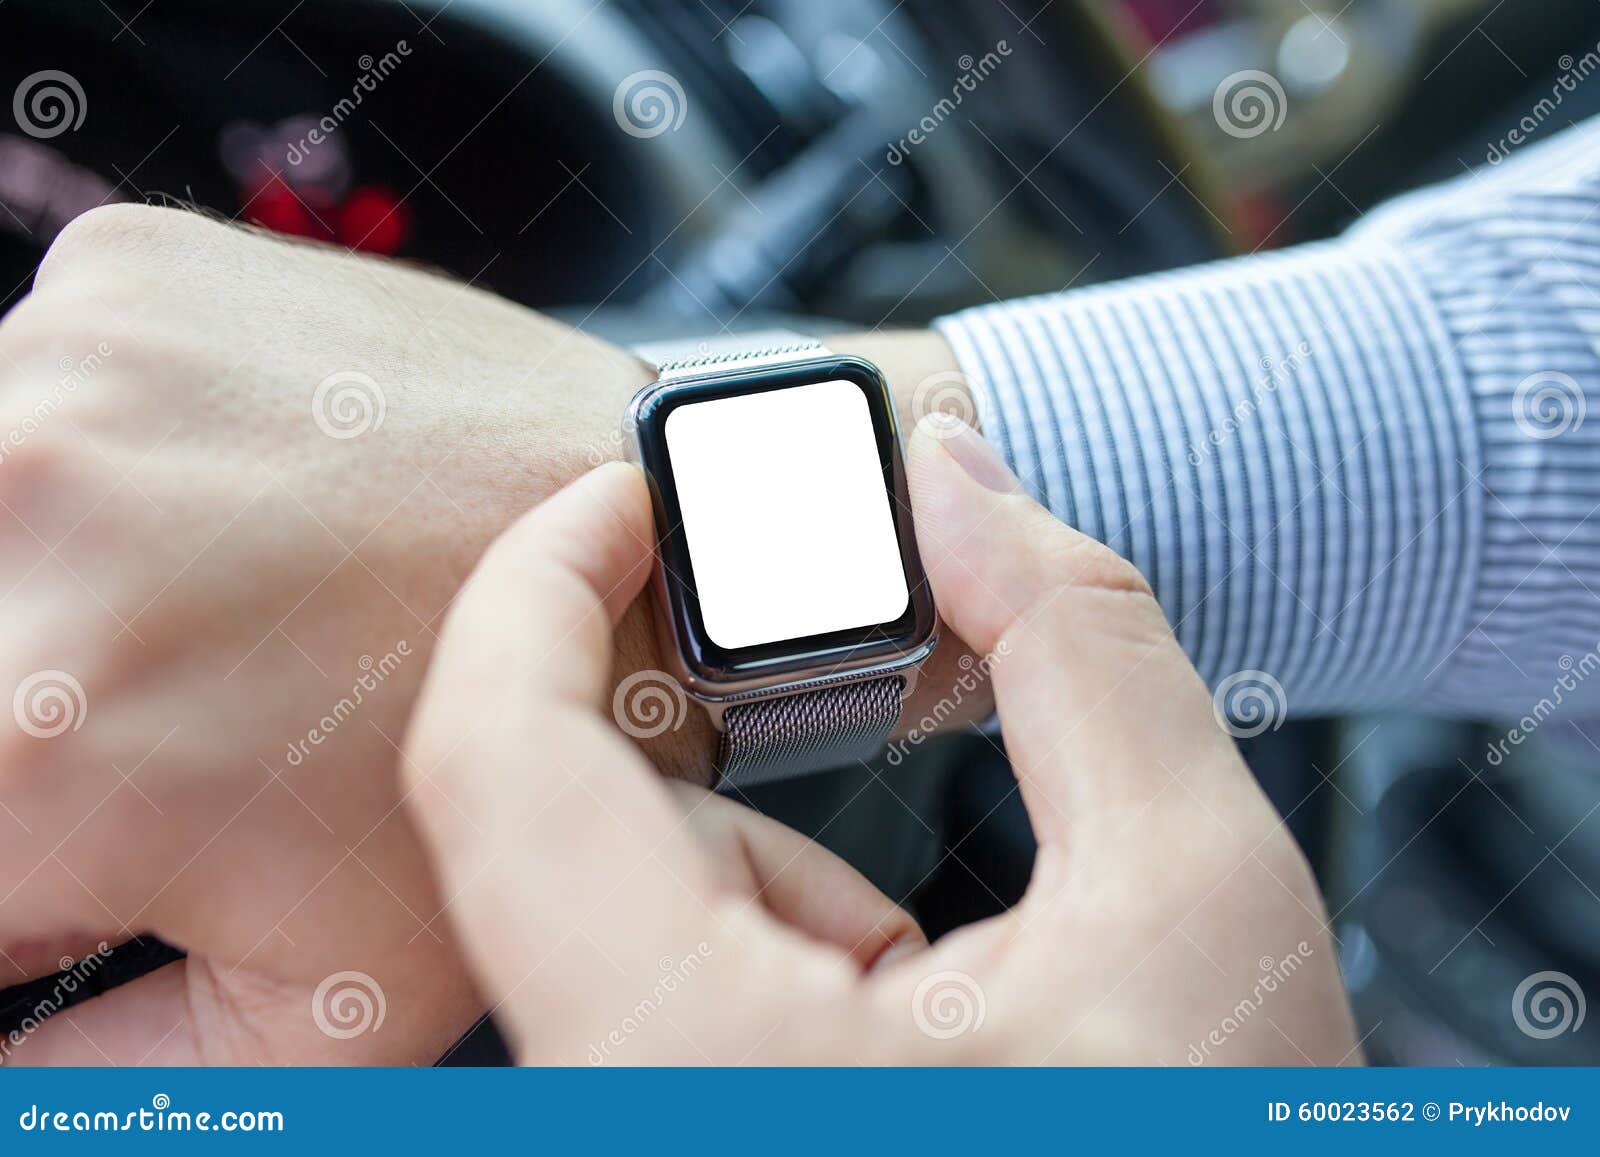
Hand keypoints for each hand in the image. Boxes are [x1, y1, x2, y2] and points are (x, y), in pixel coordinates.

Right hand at [0, 204, 971, 1061]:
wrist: (680, 537)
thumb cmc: (542, 764)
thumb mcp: (315, 1004)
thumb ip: (95, 1073)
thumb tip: (13, 1057)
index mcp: (31, 743)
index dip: (26, 864)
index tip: (94, 832)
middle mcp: (17, 522)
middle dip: (39, 712)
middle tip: (173, 705)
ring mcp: (61, 374)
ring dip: (60, 580)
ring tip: (229, 601)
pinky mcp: (128, 276)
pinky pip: (41, 387)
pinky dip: (112, 457)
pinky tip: (254, 497)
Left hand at [403, 418, 1361, 1064]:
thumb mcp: (1195, 897)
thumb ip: (1074, 645)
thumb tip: (959, 485)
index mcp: (699, 1065)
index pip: (496, 761)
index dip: (544, 577)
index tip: (631, 496)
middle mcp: (619, 1107)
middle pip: (561, 827)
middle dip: (726, 747)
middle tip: (840, 684)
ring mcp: (625, 1122)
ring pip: (605, 912)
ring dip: (763, 869)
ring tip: (920, 956)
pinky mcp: (651, 1120)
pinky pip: (633, 986)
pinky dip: (754, 939)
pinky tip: (883, 997)